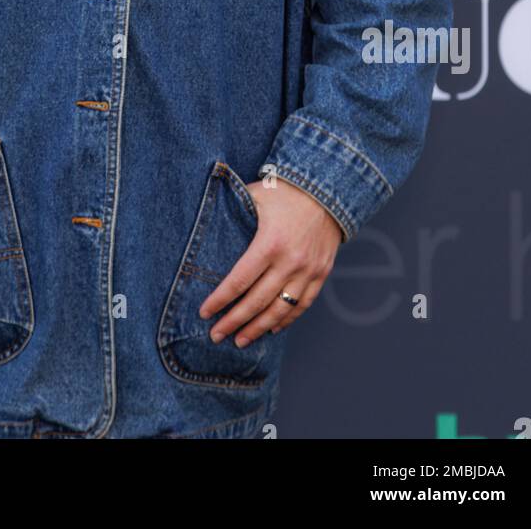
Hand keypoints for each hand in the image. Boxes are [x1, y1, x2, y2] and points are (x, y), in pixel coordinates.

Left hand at [198, 176, 343, 345]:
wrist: (326, 190)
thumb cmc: (284, 191)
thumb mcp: (255, 196)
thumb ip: (234, 211)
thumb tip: (205, 222)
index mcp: (269, 243)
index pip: (239, 281)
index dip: (220, 300)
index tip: (204, 313)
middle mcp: (289, 262)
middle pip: (257, 302)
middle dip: (233, 322)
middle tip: (216, 336)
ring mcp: (308, 271)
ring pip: (280, 310)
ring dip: (257, 328)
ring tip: (240, 341)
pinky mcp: (320, 274)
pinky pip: (302, 305)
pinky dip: (286, 320)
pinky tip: (271, 328)